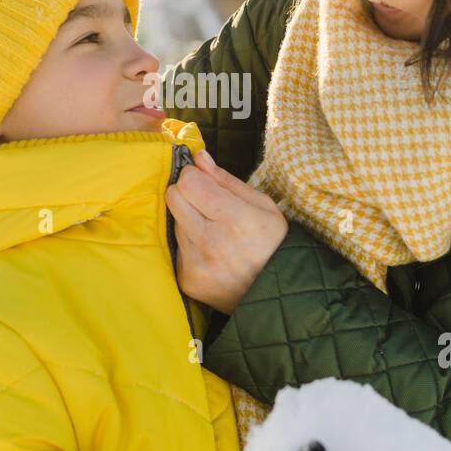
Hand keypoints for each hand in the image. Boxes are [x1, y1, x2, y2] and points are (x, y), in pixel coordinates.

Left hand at [164, 149, 287, 315]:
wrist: (276, 292)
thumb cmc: (272, 243)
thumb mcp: (262, 206)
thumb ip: (226, 180)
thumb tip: (199, 157)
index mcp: (235, 219)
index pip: (189, 182)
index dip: (194, 176)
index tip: (203, 181)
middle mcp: (211, 242)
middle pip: (174, 197)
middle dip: (186, 193)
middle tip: (206, 203)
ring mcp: (196, 264)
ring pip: (174, 222)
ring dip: (189, 220)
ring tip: (214, 231)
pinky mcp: (187, 280)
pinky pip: (177, 248)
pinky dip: (190, 245)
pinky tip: (210, 252)